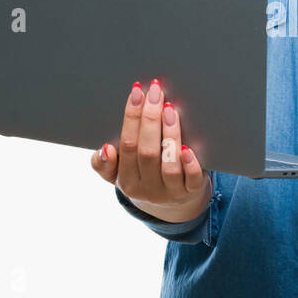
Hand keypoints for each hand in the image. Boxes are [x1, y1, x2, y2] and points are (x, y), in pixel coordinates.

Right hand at [91, 78, 211, 224]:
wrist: (174, 206)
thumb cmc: (145, 179)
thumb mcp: (119, 175)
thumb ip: (105, 164)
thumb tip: (104, 149)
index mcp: (127, 181)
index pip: (127, 146)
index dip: (131, 118)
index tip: (137, 92)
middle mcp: (147, 189)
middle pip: (147, 152)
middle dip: (150, 118)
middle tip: (156, 92)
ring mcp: (171, 192)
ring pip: (169, 164)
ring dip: (170, 134)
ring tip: (170, 109)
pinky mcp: (192, 192)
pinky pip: (191, 180)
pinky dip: (190, 164)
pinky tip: (188, 147)